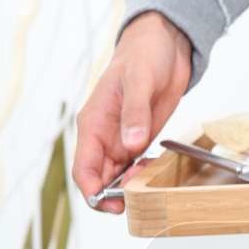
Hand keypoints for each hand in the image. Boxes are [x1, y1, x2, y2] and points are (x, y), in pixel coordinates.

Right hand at [72, 11, 191, 212]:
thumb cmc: (143, 55)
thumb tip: (131, 144)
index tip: (108, 203)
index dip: (92, 190)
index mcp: (94, 124)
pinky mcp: (142, 138)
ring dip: (132, 187)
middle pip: (101, 178)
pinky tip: (157, 173)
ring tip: (150, 186)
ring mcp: (123, 139)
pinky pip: (137, 166)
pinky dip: (145, 175)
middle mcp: (105, 136)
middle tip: (140, 197)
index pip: (84, 168)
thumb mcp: (139, 81)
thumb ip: (135, 114)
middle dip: (116, 194)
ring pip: (119, 176)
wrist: (164, 44)